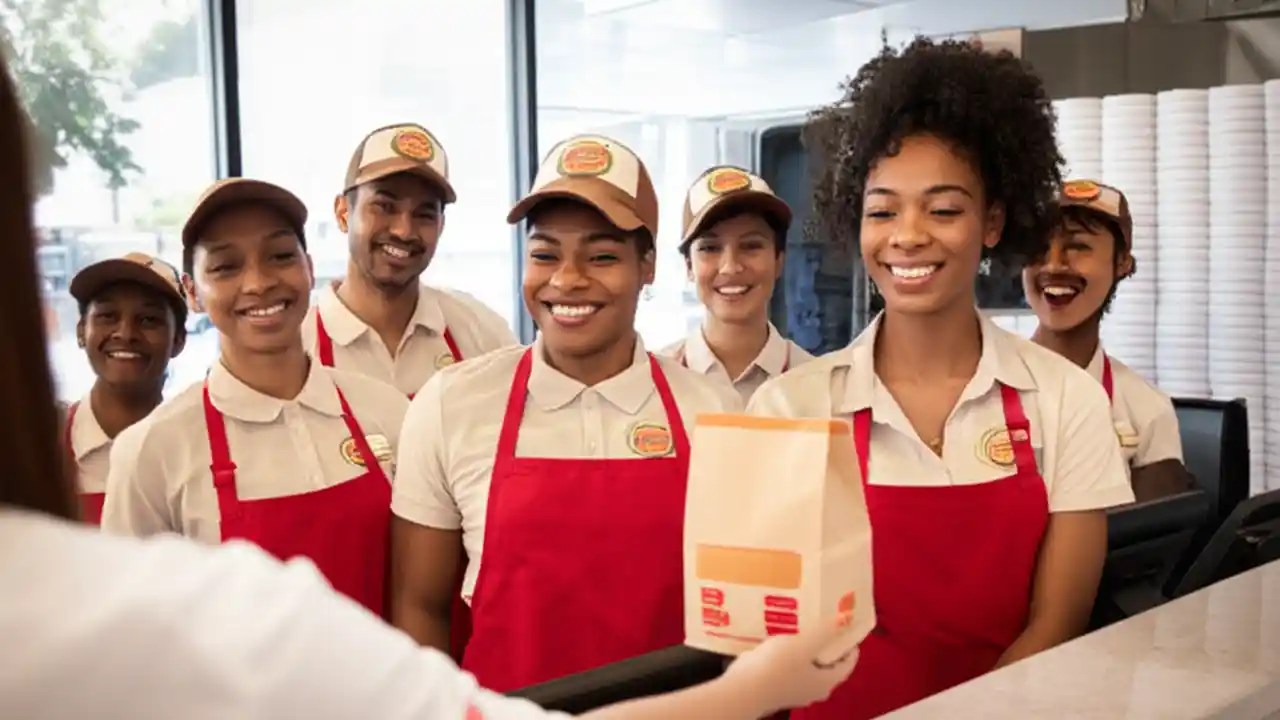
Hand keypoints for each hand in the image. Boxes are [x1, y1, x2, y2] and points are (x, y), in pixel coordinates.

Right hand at [721, 626, 859, 713]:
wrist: (743, 690)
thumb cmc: (778, 667)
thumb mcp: (805, 644)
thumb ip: (826, 631)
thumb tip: (847, 618)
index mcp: (826, 681)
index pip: (848, 663)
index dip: (850, 644)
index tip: (846, 624)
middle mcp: (814, 689)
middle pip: (829, 664)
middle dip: (828, 643)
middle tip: (824, 620)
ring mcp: (794, 690)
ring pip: (808, 666)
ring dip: (808, 648)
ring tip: (803, 625)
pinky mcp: (777, 687)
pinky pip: (790, 667)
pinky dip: (791, 654)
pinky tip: (782, 638)